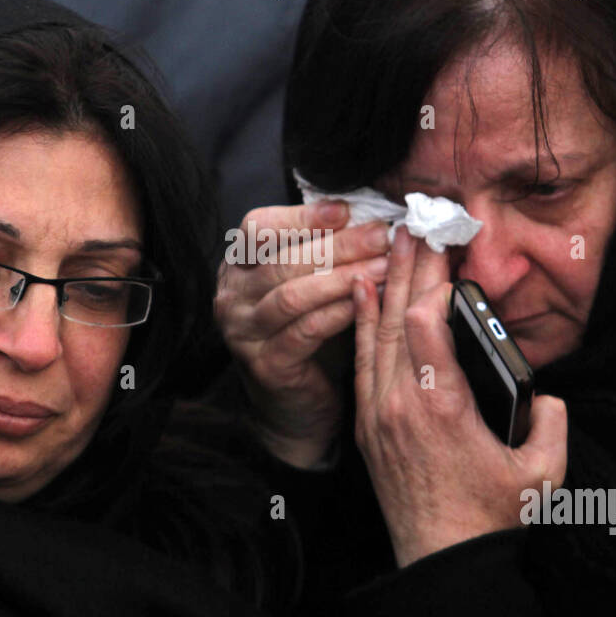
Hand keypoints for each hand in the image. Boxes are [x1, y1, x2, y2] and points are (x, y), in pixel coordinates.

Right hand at [215, 201, 391, 468]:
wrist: (295, 407)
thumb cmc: (307, 337)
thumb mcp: (310, 286)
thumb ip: (323, 253)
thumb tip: (369, 215)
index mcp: (237, 268)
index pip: (257, 227)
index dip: (301, 217)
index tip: (345, 210)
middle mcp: (232, 297)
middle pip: (282, 260)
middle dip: (338, 245)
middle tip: (381, 236)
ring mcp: (244, 333)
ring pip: (292, 295)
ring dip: (342, 277)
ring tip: (383, 267)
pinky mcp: (265, 365)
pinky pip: (304, 331)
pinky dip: (338, 313)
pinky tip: (366, 302)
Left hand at [350, 229, 567, 568]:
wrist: (443, 562)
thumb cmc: (490, 518)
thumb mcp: (541, 472)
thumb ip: (552, 423)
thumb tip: (550, 395)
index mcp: (442, 408)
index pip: (424, 324)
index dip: (433, 281)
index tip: (446, 247)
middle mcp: (401, 404)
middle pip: (397, 318)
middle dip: (409, 267)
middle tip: (417, 224)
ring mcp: (379, 415)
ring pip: (374, 336)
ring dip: (384, 285)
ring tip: (391, 242)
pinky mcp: (369, 427)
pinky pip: (361, 363)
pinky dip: (362, 324)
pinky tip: (362, 293)